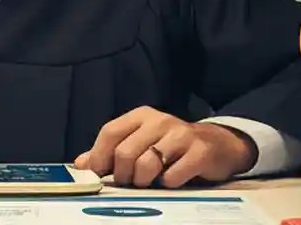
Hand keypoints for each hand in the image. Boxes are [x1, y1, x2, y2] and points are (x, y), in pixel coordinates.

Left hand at [73, 107, 255, 187]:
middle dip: (123, 175)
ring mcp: (181, 135)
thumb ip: (111, 151)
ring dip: (144, 181)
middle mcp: (160, 121)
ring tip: (150, 182)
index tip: (99, 174)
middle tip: (130, 182)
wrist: (219, 145)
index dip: (100, 156)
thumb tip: (81, 164)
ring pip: (146, 165)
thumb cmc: (173, 146)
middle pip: (125, 153)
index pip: (110, 132)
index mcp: (142, 116)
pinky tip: (171, 181)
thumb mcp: (142, 141)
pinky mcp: (200, 152)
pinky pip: (172, 176)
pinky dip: (167, 184)